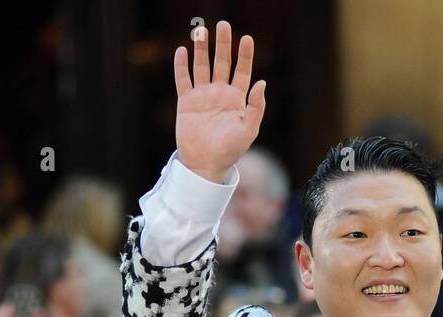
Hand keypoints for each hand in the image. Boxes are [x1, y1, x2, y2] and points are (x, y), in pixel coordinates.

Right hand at [174, 21, 266, 182]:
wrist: (205, 165)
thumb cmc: (230, 151)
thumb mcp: (248, 130)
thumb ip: (256, 107)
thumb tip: (262, 82)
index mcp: (237, 99)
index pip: (242, 71)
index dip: (245, 55)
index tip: (247, 38)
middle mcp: (220, 94)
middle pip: (222, 63)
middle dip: (223, 44)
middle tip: (223, 25)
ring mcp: (202, 96)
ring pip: (202, 67)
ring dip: (201, 49)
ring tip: (201, 32)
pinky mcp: (186, 102)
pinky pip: (183, 80)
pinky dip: (181, 66)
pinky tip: (181, 51)